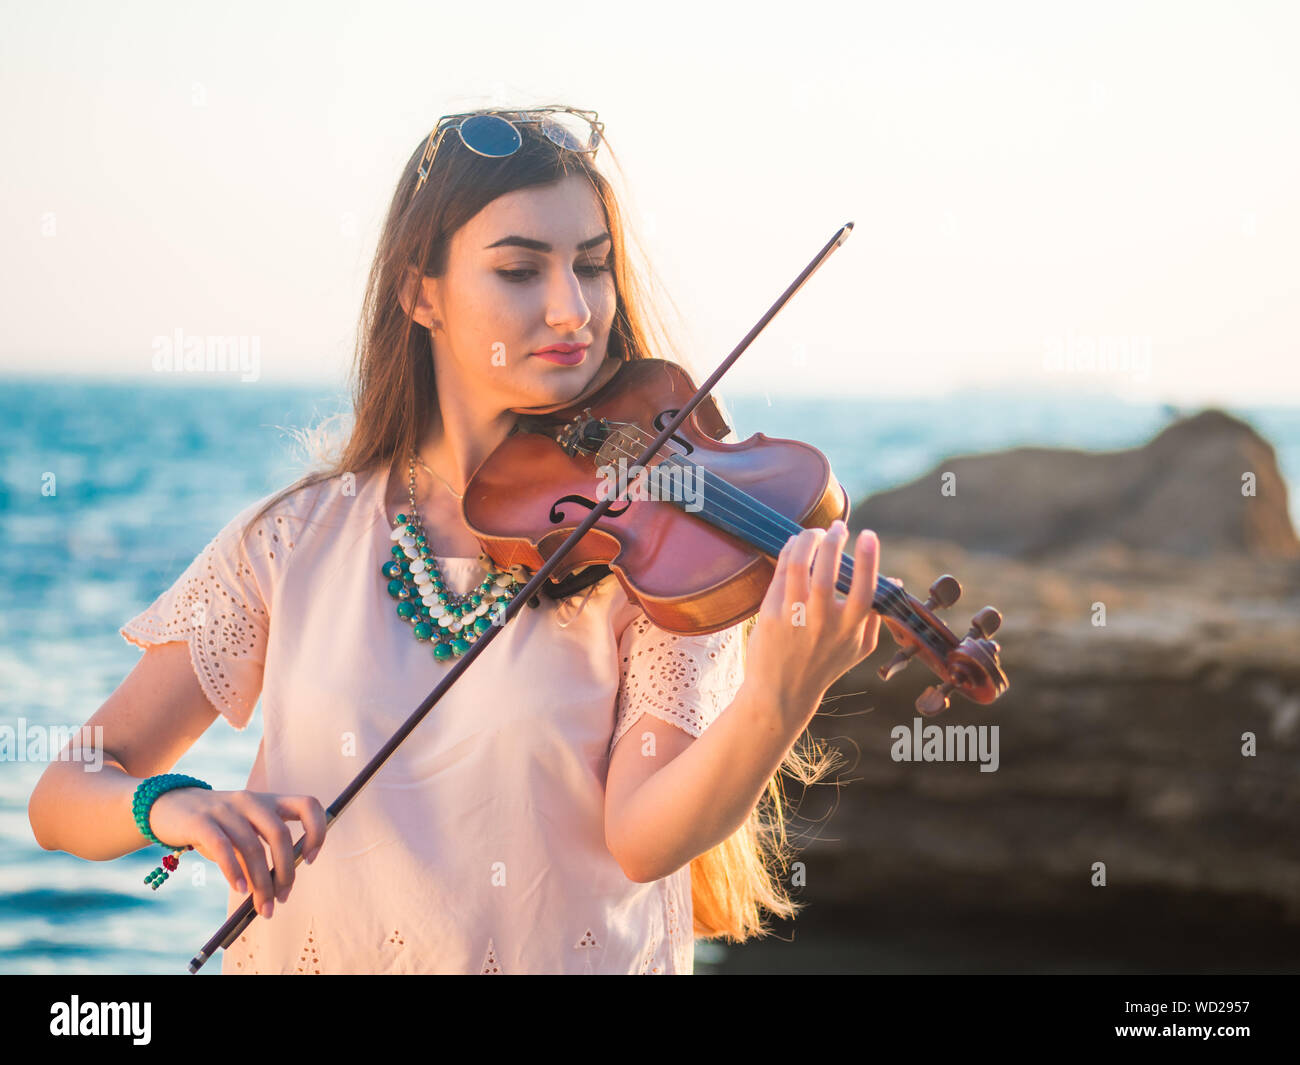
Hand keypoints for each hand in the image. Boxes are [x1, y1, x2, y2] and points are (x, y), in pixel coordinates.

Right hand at [148, 788, 326, 918]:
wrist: (169, 807)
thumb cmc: (214, 827)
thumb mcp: (242, 833)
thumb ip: (260, 853)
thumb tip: (274, 890)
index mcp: (268, 801)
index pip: (308, 805)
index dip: (316, 831)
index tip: (309, 859)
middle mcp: (251, 801)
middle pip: (280, 834)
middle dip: (285, 871)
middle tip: (282, 898)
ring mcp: (226, 809)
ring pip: (252, 847)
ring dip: (261, 883)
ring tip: (262, 907)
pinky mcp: (201, 821)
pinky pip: (223, 849)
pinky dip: (235, 872)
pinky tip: (240, 890)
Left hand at [746, 521, 880, 724]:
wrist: (782, 693)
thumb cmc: (825, 665)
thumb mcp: (860, 647)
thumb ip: (877, 614)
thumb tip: (895, 580)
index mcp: (850, 629)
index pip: (864, 589)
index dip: (868, 559)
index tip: (868, 534)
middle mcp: (823, 623)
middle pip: (827, 572)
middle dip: (833, 541)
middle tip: (838, 527)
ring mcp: (794, 618)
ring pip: (798, 567)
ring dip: (807, 541)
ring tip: (814, 532)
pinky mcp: (771, 615)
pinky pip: (780, 574)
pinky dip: (789, 552)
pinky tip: (795, 544)